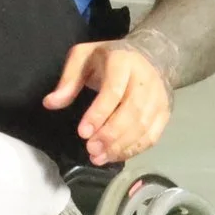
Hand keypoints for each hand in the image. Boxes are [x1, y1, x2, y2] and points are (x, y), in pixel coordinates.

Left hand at [42, 42, 172, 164]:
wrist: (149, 56)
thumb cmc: (109, 58)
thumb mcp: (83, 57)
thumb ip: (68, 80)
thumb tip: (50, 103)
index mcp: (123, 62)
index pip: (114, 91)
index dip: (98, 114)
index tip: (83, 132)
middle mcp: (145, 79)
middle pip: (132, 112)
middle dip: (110, 135)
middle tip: (91, 150)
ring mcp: (158, 97)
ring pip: (143, 127)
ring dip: (121, 146)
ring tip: (99, 158)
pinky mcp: (165, 112)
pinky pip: (152, 135)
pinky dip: (134, 149)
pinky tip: (115, 156)